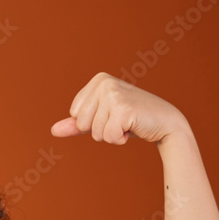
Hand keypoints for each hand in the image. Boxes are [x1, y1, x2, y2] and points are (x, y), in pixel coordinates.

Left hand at [50, 72, 187, 143]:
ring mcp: (114, 95)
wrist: (165, 123)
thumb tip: (53, 130)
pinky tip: (133, 128)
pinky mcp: (123, 109)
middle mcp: (105, 83)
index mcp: (98, 80)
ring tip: (128, 123)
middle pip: (82, 123)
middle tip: (121, 120)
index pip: (75, 114)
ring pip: (95, 132)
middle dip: (100, 130)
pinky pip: (108, 137)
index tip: (112, 114)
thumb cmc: (132, 119)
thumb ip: (77, 124)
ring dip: (111, 135)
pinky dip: (120, 139)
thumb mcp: (102, 118)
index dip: (92, 122)